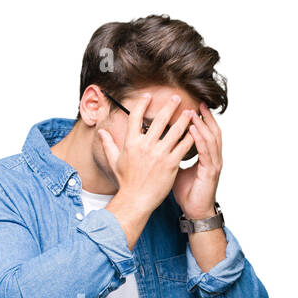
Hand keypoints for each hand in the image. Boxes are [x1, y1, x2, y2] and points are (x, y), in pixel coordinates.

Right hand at [98, 93, 194, 225]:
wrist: (136, 200)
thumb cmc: (126, 182)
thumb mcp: (115, 162)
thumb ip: (109, 145)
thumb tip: (102, 133)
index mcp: (131, 143)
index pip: (135, 116)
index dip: (142, 103)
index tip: (149, 96)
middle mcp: (145, 146)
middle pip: (159, 119)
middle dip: (169, 106)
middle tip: (176, 98)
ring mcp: (159, 155)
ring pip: (175, 131)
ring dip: (183, 119)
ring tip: (190, 112)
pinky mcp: (171, 164)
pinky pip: (183, 146)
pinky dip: (190, 137)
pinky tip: (195, 131)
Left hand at [172, 103, 221, 218]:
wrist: (195, 211)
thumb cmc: (187, 192)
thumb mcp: (177, 170)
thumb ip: (172, 155)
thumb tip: (159, 145)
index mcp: (206, 156)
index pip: (205, 133)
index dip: (201, 120)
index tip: (192, 106)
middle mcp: (212, 157)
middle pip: (212, 131)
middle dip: (205, 117)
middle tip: (198, 103)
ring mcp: (214, 163)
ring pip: (211, 138)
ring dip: (202, 124)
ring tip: (194, 112)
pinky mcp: (211, 171)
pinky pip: (206, 151)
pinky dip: (200, 139)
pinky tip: (193, 130)